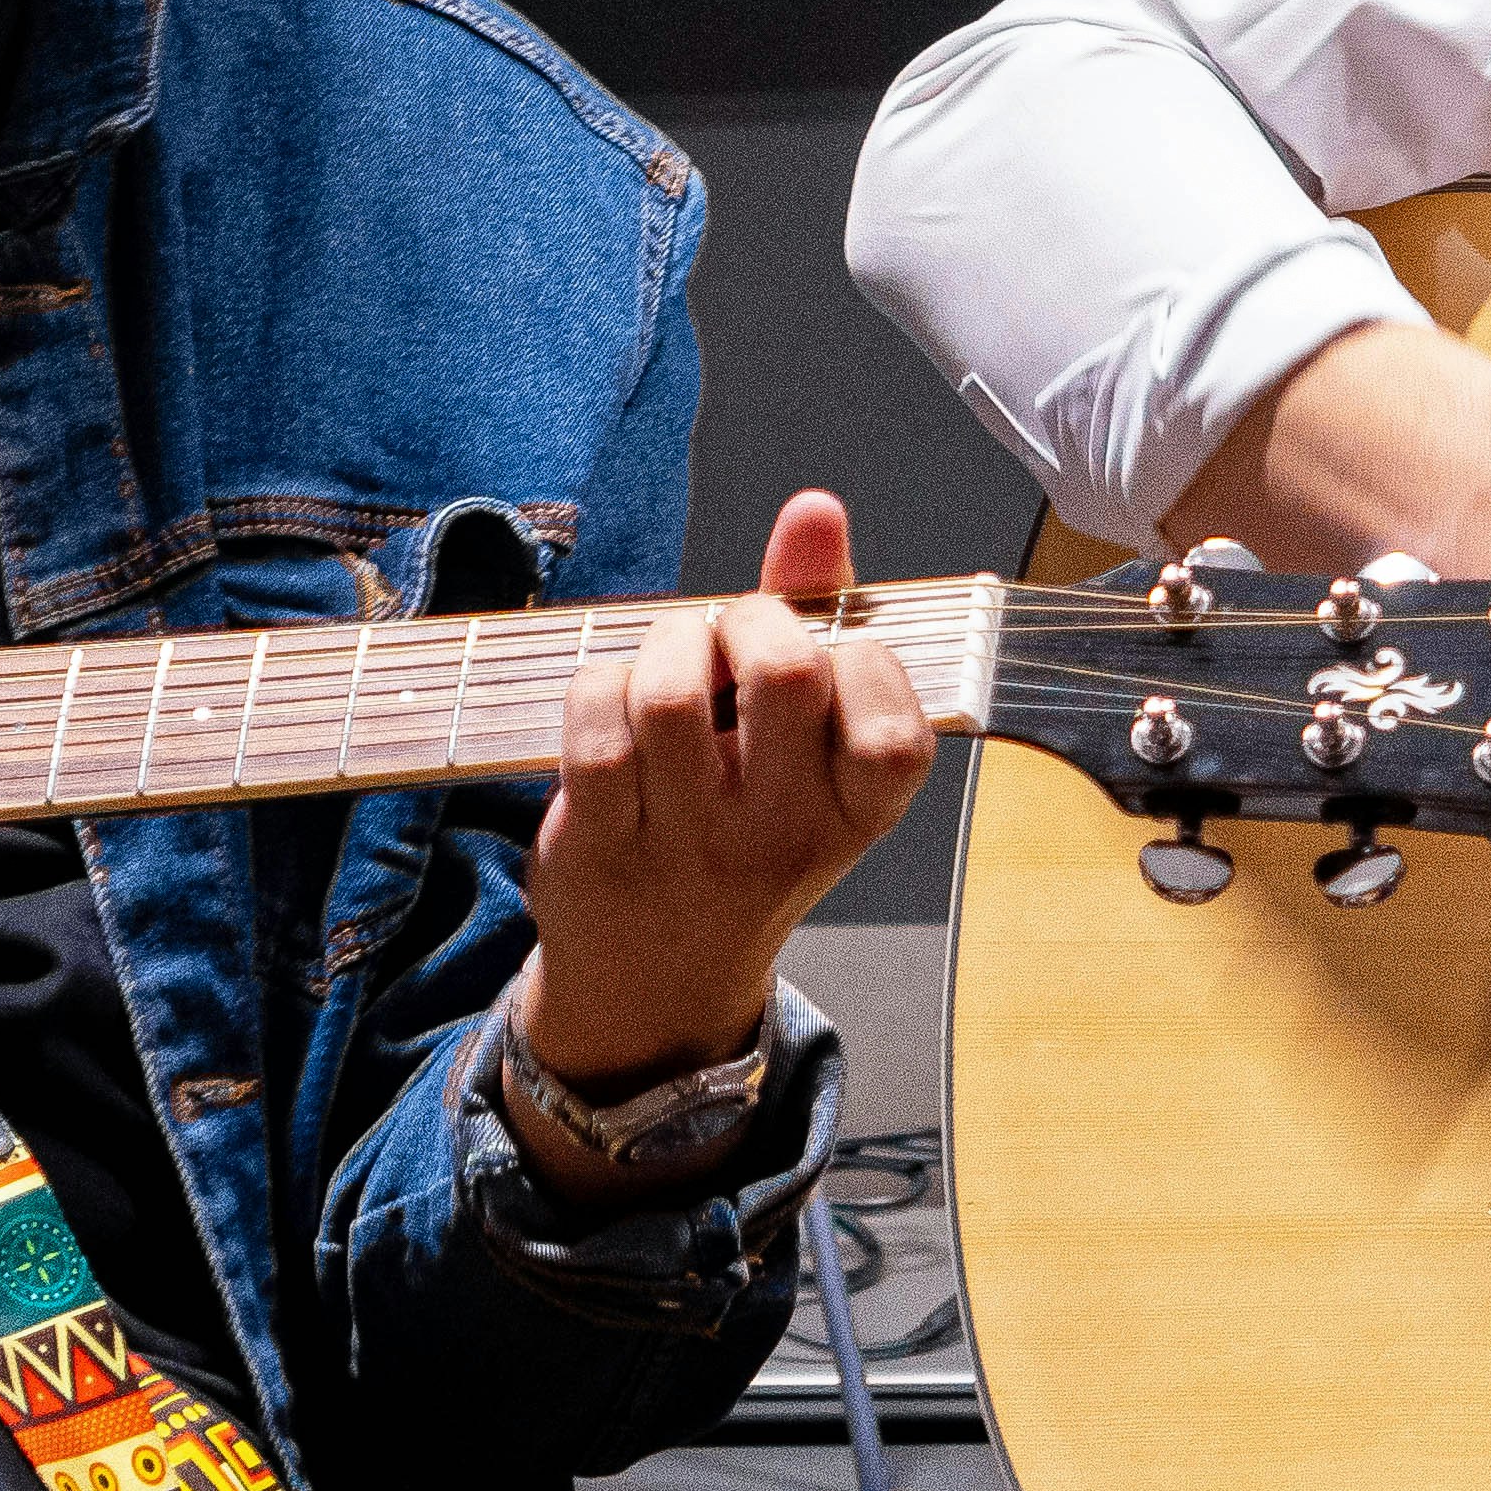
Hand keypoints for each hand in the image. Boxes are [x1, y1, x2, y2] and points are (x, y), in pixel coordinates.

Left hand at [501, 489, 933, 1193]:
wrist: (657, 981)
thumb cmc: (743, 832)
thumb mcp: (807, 753)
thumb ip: (817, 617)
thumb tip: (816, 508)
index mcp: (855, 814)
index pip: (895, 728)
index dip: (861, 662)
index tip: (828, 660)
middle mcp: (781, 834)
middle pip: (785, 676)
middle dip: (752, 619)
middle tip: (733, 640)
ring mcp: (689, 845)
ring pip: (673, 696)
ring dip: (667, 643)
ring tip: (672, 659)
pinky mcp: (602, 845)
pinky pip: (596, 727)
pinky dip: (601, 683)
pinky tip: (615, 699)